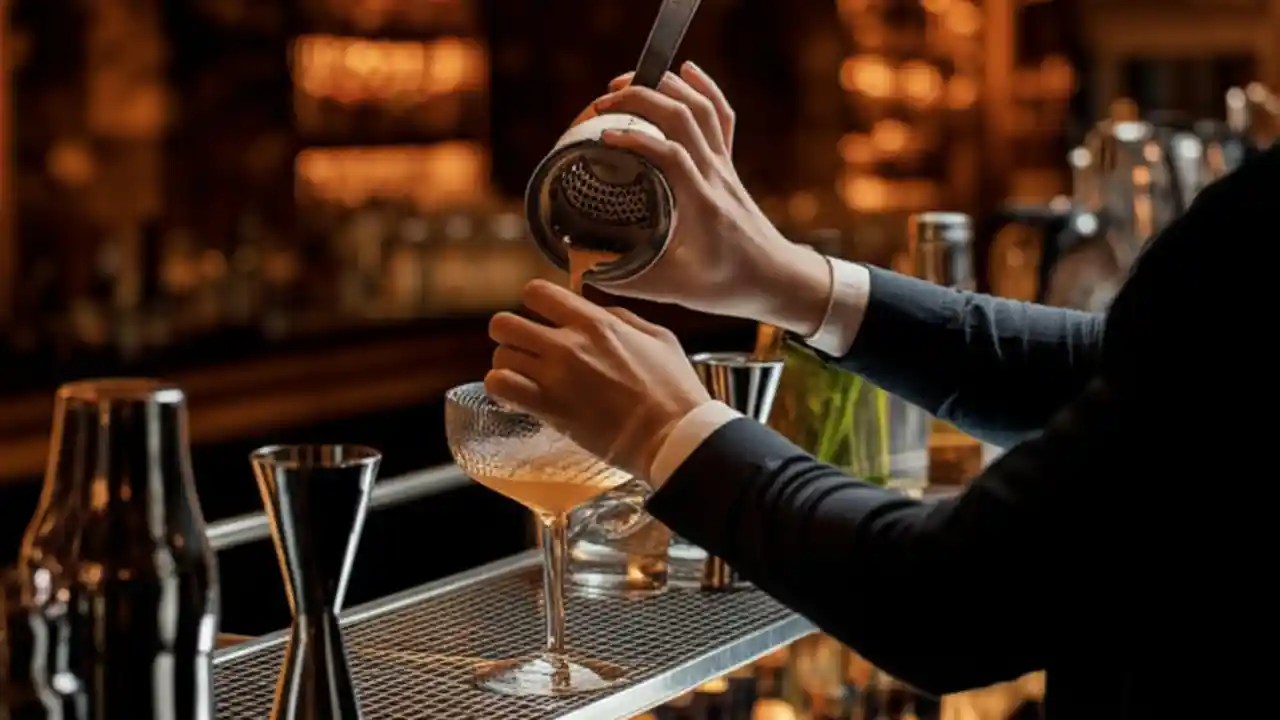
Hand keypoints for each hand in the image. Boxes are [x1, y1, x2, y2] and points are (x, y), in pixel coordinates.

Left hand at [485, 279, 710, 478]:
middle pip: (504, 324)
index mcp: (596, 323)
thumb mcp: (658, 338)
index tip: (541, 315)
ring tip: (523, 376)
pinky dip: (501, 391)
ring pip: (500, 356)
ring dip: (508, 365)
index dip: (533, 302)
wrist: (672, 435)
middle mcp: (568, 344)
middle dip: (510, 334)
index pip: (537, 292)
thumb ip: (621, 318)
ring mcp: (555, 377)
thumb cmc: (674, 389)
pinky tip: (516, 396)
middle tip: (524, 347)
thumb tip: (596, 312)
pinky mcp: (549, 409)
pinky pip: (500, 388)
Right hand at [574, 62, 831, 336]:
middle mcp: (715, 176)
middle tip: (603, 103)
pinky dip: (705, 88)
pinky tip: (685, 70)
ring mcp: (724, 167)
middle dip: (641, 99)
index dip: (635, 139)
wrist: (778, 278)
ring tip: (628, 84)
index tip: (603, 136)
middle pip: (683, 118)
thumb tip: (583, 271)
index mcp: (702, 204)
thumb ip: (629, 281)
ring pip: (701, 109)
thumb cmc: (730, 286)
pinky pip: (722, 117)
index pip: (670, 155)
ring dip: (666, 87)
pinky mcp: (728, 166)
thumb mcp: (677, 290)